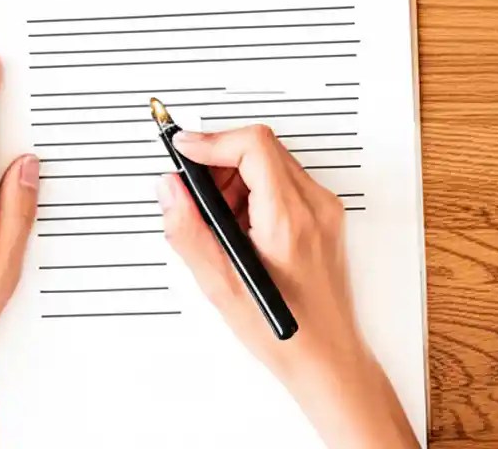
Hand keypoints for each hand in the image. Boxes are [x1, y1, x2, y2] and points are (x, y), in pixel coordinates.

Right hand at [157, 126, 417, 448]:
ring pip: (271, 161)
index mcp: (289, 220)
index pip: (252, 146)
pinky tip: (242, 229)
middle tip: (195, 194)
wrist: (327, 357)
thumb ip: (189, 231)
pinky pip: (283, 182)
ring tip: (221, 223)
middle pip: (261, 148)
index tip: (183, 149)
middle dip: (219, 161)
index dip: (211, 140)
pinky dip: (254, 192)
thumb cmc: (285, 332)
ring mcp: (323, 210)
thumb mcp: (221, 286)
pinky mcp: (323, 217)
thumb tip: (171, 191)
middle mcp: (313, 207)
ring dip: (236, 178)